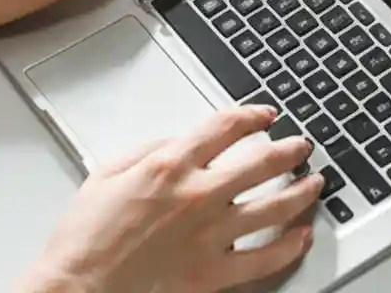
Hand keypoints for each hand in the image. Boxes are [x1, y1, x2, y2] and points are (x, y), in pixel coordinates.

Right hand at [20, 106, 322, 292]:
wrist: (76, 289)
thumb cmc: (83, 239)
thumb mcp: (106, 175)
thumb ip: (148, 151)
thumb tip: (178, 142)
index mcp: (170, 166)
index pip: (226, 127)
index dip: (253, 115)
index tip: (266, 115)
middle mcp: (198, 195)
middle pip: (263, 162)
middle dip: (291, 149)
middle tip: (302, 146)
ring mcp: (210, 235)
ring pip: (275, 206)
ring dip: (302, 191)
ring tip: (314, 183)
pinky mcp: (213, 272)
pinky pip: (265, 258)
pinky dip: (290, 246)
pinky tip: (302, 237)